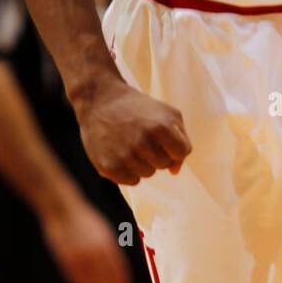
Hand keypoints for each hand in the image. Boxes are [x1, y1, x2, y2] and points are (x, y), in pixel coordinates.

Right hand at [41, 197, 133, 282]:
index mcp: (107, 243)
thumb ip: (110, 250)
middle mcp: (96, 251)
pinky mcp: (67, 260)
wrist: (63, 210)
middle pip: (108, 279)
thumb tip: (118, 269)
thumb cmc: (85, 220)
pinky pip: (78, 281)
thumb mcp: (103, 232)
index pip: (119, 269)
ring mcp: (81, 256)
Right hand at [75, 75, 190, 185]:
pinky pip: (133, 181)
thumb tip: (175, 171)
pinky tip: (121, 153)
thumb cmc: (139, 108)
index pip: (181, 152)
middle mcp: (142, 142)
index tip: (163, 136)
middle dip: (158, 153)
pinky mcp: (109, 167)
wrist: (100, 101)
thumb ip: (181, 140)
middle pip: (165, 164)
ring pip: (148, 173)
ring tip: (130, 143)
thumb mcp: (167, 113)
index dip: (174, 145)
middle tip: (143, 136)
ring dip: (143, 162)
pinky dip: (129, 170)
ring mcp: (124, 156)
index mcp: (160, 126)